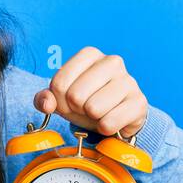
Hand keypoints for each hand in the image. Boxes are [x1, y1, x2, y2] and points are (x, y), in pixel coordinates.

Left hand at [33, 47, 148, 139]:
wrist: (117, 116)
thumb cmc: (86, 102)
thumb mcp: (61, 98)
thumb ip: (44, 99)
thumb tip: (46, 104)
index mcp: (90, 54)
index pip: (59, 83)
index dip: (59, 101)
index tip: (70, 101)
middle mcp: (111, 61)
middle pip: (74, 96)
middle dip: (76, 110)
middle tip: (86, 109)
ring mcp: (128, 80)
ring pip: (93, 109)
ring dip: (92, 119)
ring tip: (100, 113)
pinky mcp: (139, 102)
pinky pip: (109, 123)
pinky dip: (105, 128)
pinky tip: (111, 121)